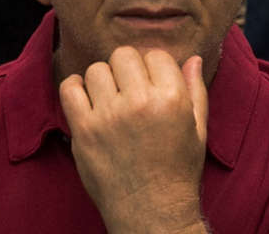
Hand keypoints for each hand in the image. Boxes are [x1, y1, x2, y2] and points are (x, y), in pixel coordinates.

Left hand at [58, 47, 208, 233]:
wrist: (152, 213)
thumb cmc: (177, 173)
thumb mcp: (198, 131)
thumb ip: (195, 90)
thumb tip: (193, 59)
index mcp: (171, 99)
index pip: (155, 55)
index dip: (154, 68)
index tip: (152, 85)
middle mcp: (139, 103)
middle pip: (123, 55)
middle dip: (128, 70)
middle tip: (130, 92)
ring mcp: (108, 116)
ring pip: (97, 69)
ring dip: (103, 81)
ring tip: (111, 101)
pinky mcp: (84, 131)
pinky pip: (69, 89)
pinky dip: (75, 89)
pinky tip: (88, 101)